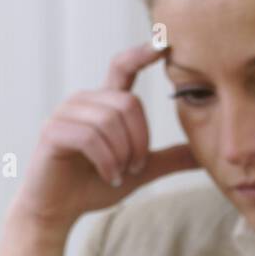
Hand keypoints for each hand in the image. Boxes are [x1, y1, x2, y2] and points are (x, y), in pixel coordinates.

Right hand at [11, 41, 196, 237]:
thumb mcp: (139, 171)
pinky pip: (91, 138)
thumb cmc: (92, 186)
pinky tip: (108, 176)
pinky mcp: (52, 132)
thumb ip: (167, 158)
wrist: (56, 211)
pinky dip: (106, 161)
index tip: (164, 44)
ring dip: (122, 154)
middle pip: (128, 104)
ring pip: (110, 121)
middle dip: (140, 141)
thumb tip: (202, 154)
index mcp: (103, 104)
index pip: (123, 67)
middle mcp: (83, 101)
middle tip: (134, 167)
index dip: (142, 54)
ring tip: (118, 174)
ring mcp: (65, 114)